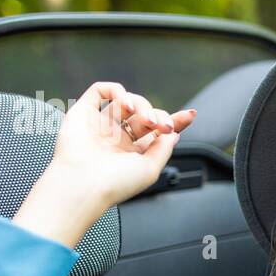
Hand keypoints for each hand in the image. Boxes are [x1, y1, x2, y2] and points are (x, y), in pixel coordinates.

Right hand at [48, 81, 196, 208]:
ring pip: (127, 101)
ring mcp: (100, 125)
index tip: (191, 114)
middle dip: (158, 115)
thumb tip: (175, 132)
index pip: (157, 131)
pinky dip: (116, 90)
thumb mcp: (151, 169)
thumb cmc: (116, 183)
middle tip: (160, 126)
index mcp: (133, 153)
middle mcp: (117, 138)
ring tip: (143, 118)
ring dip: (141, 105)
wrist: (83, 184)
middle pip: (145, 114)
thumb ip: (164, 148)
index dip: (174, 121)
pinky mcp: (83, 113)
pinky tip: (125, 103)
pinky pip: (100, 90)